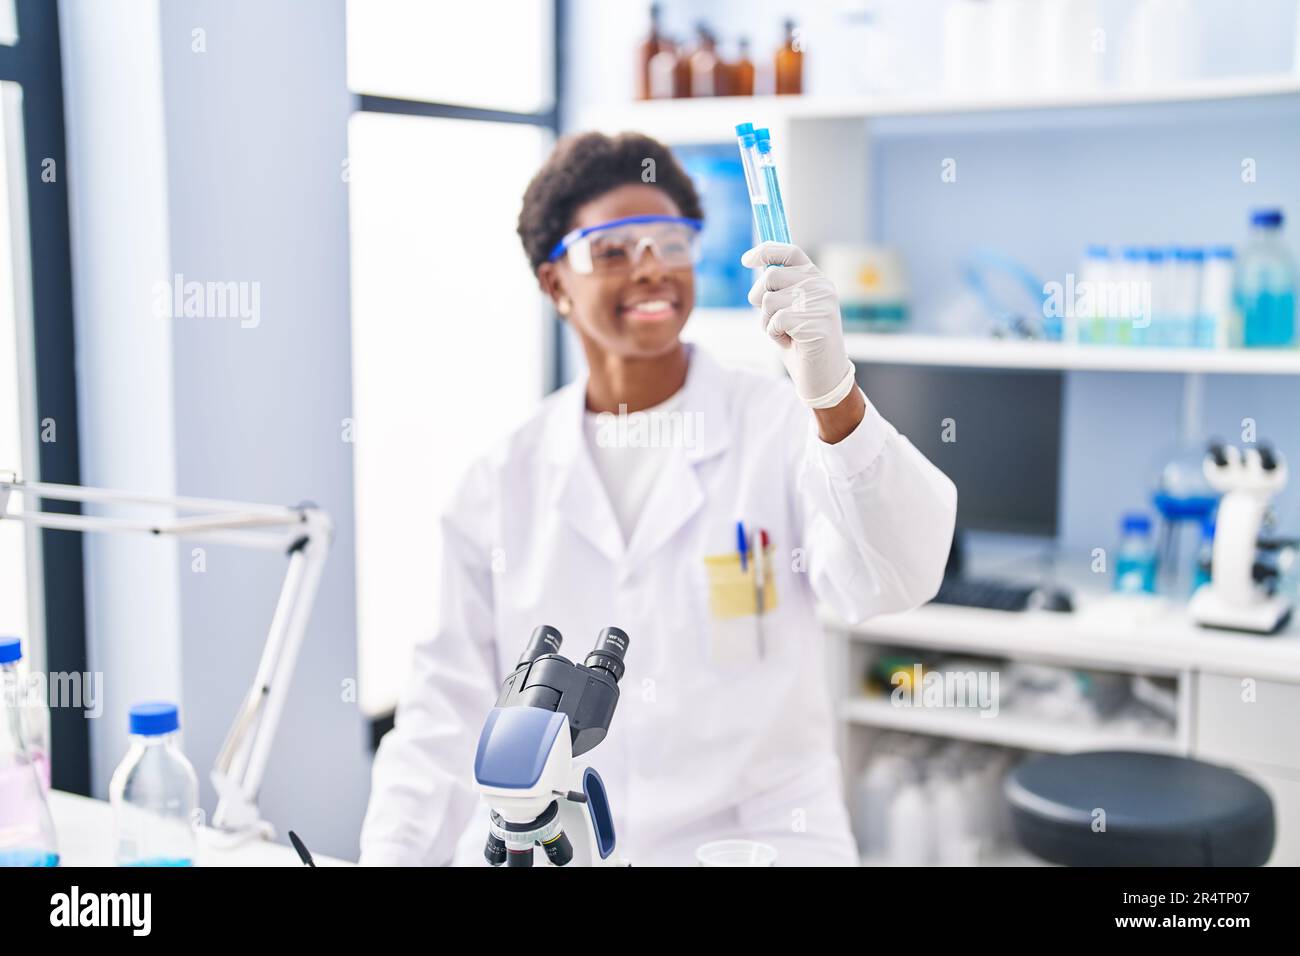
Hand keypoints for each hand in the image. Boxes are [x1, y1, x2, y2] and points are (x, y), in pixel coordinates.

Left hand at [743, 242, 855, 408]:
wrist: (823, 376)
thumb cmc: (801, 343)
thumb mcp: (790, 309)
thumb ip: (779, 288)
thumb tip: (757, 264)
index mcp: (816, 279)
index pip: (790, 251)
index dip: (766, 251)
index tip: (746, 259)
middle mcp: (821, 286)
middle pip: (770, 275)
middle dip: (759, 298)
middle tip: (772, 319)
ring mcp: (821, 303)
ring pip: (769, 299)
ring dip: (768, 321)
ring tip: (786, 333)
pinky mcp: (815, 322)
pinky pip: (775, 320)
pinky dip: (774, 334)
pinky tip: (790, 342)